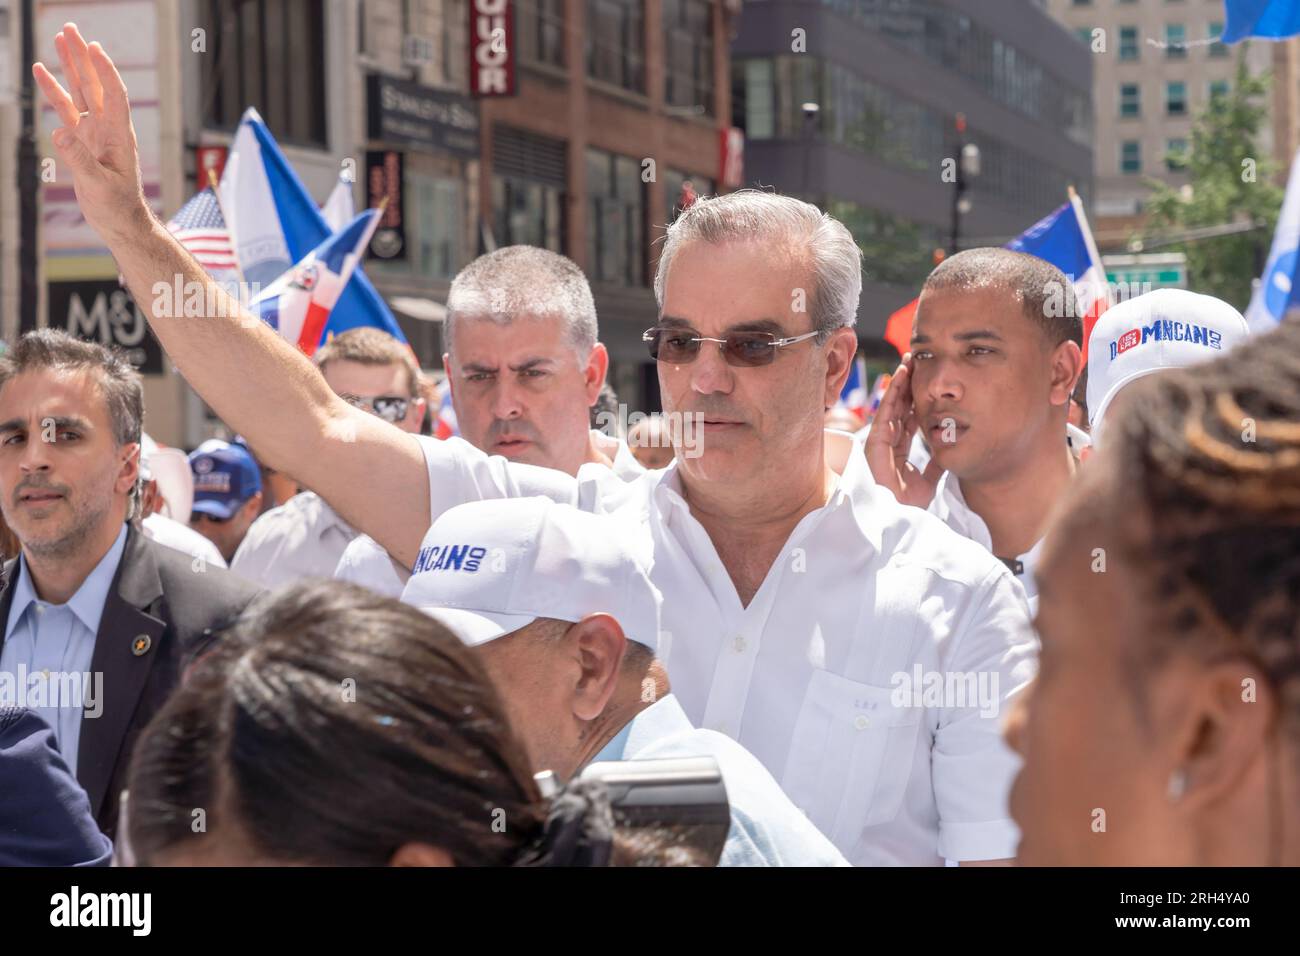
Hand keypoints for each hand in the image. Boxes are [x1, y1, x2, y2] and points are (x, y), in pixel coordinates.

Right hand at [33, 23, 151, 242]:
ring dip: (70, 65)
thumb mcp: (98, 185)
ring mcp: (94, 131)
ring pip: (80, 91)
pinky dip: (54, 90)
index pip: (113, 94)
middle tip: (71, 28)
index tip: (94, 48)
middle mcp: (108, 127)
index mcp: (119, 135)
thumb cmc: (116, 207)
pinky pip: (66, 109)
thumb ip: (79, 160)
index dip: (105, 71)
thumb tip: (59, 133)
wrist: (119, 221)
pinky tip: (41, 71)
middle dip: (83, 56)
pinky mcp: (81, 140)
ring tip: (59, 38)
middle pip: (95, 84)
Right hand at [864, 353, 943, 507]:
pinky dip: (893, 393)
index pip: (909, 419)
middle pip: (900, 408)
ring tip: (910, 362)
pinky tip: (901, 376)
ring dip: (901, 383)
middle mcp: (888, 442)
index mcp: (899, 449)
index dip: (918, 400)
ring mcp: (880, 441)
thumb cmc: (907, 504)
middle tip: (918, 362)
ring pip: (892, 405)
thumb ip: (936, 465)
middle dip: (909, 385)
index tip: (928, 382)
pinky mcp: (874, 442)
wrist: (897, 518)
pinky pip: (885, 412)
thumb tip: (948, 452)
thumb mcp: (929, 481)